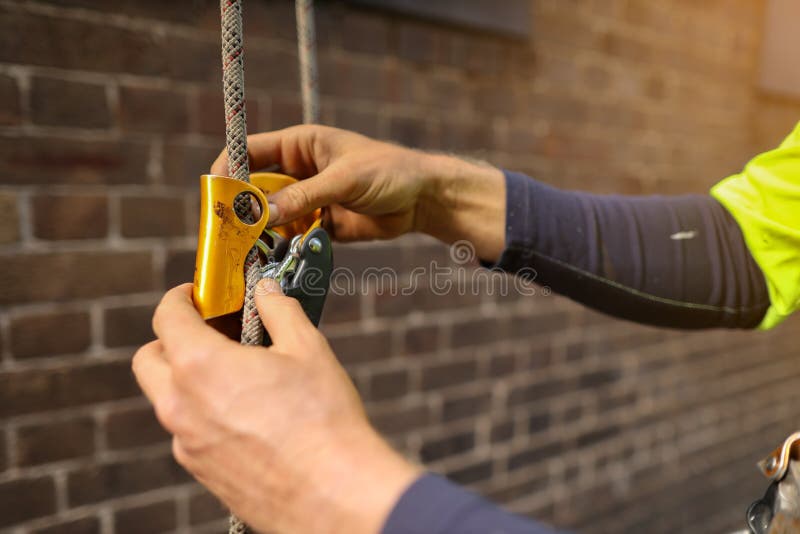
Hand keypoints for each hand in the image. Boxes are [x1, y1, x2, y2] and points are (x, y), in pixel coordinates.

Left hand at [132, 282, 419, 533]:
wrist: (332, 492)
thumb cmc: (322, 420)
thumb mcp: (308, 348)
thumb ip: (280, 310)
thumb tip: (267, 291)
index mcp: (200, 365)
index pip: (166, 316)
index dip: (181, 297)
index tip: (197, 294)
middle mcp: (180, 405)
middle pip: (148, 359)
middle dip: (171, 338)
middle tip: (211, 332)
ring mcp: (186, 443)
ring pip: (166, 398)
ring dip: (186, 377)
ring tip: (238, 374)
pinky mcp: (200, 471)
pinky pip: (187, 431)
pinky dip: (202, 412)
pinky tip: (248, 413)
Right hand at [211, 125, 506, 261]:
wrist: (424, 199)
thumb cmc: (389, 172)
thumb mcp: (344, 179)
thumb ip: (304, 196)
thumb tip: (262, 214)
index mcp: (300, 144)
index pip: (252, 151)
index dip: (230, 169)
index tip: (215, 192)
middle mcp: (299, 170)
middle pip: (257, 188)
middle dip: (242, 208)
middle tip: (227, 231)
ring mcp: (309, 198)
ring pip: (272, 215)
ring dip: (261, 231)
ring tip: (246, 250)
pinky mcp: (320, 223)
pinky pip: (292, 234)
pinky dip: (283, 245)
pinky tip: (274, 257)